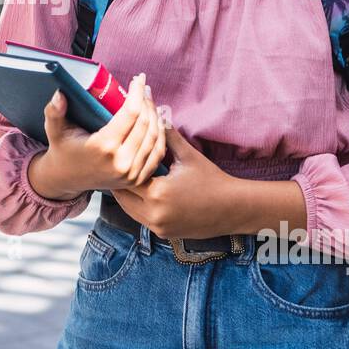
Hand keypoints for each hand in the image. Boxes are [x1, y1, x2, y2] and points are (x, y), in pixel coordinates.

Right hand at [28, 72, 167, 198]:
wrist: (67, 179)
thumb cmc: (64, 150)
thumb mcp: (55, 130)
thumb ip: (54, 111)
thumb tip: (59, 94)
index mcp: (103, 147)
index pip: (131, 113)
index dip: (137, 93)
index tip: (138, 79)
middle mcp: (121, 162)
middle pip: (146, 123)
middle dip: (147, 101)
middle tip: (144, 88)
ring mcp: (131, 173)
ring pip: (155, 137)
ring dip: (155, 116)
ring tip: (149, 101)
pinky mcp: (137, 179)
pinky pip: (157, 153)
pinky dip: (160, 135)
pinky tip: (156, 121)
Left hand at [111, 127, 238, 239]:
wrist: (233, 208)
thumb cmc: (211, 179)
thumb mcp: (188, 155)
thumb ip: (168, 136)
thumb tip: (156, 114)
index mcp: (157, 193)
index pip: (126, 177)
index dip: (120, 166)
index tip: (117, 156)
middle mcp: (154, 213)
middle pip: (122, 197)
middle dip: (120, 182)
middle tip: (116, 168)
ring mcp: (158, 227)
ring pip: (130, 210)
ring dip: (128, 196)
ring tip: (126, 180)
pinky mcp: (164, 234)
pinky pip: (142, 219)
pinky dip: (139, 208)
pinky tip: (141, 194)